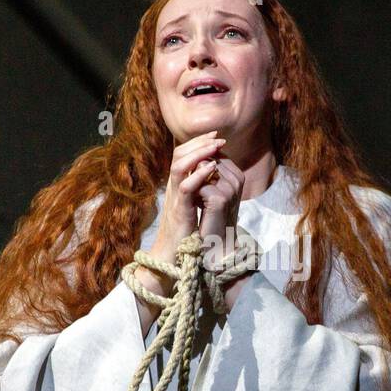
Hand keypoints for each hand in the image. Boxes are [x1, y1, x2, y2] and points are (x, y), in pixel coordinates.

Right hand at [149, 130, 225, 264]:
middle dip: (199, 143)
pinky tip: (212, 168)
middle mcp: (173, 187)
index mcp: (177, 184)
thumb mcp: (192, 204)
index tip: (215, 136)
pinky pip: (185, 187)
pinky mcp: (179, 210)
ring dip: (198, 153)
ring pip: (179, 166)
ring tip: (215, 147)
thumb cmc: (184, 231)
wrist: (173, 254)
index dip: (198, 143)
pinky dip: (198, 175)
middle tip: (217, 137)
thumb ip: (197, 188)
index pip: (183, 155)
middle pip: (179, 154)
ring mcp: (175, 198)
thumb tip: (210, 174)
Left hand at [197, 155, 243, 266]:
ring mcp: (231, 188)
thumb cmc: (212, 212)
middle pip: (207, 158)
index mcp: (237, 174)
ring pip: (202, 169)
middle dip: (196, 171)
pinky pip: (199, 185)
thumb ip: (211, 168)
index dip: (200, 163)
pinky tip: (197, 205)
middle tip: (198, 192)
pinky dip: (193, 193)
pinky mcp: (220, 199)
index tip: (199, 181)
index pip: (214, 154)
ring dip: (194, 182)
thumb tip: (197, 147)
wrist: (216, 239)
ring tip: (199, 199)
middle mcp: (237, 179)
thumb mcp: (214, 187)